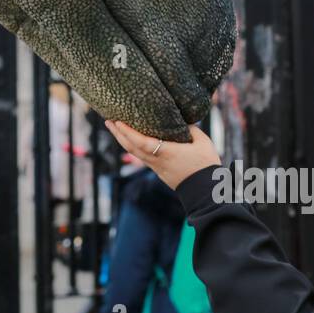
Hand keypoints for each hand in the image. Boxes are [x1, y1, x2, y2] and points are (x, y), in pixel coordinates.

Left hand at [105, 120, 220, 190]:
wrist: (206, 192)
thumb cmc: (205, 166)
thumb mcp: (203, 143)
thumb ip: (192, 129)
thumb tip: (184, 121)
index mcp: (166, 153)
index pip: (141, 143)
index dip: (127, 132)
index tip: (117, 122)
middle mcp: (157, 161)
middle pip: (131, 148)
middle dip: (118, 134)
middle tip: (107, 121)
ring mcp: (156, 168)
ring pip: (134, 154)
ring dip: (123, 140)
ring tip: (115, 128)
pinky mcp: (159, 172)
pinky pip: (141, 157)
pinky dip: (133, 147)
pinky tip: (132, 140)